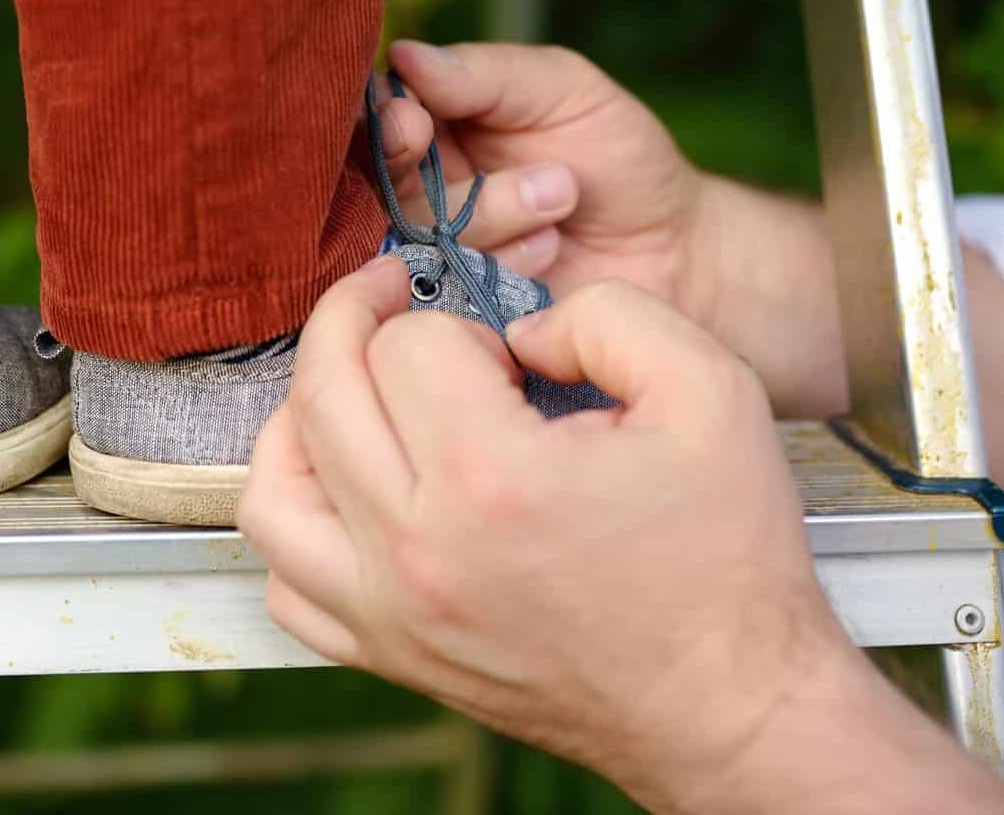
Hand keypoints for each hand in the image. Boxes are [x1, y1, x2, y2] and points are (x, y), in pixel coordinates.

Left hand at [238, 259, 851, 809]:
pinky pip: (287, 584)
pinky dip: (298, 521)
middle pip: (321, 394)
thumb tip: (518, 328)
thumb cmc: (727, 558)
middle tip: (393, 295)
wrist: (729, 707)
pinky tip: (348, 486)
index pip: (408, 343)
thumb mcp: (711, 389)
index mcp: (491, 477)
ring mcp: (391, 613)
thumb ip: (606, 313)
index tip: (506, 350)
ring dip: (300, 416)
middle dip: (353, 320)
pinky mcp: (391, 656)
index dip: (457, 318)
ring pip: (274, 490)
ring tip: (355, 385)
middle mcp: (417, 550)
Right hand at [372, 40, 703, 305]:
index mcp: (435, 122)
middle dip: (424, 171)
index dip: (380, 120)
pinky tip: (550, 249)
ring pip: (415, 236)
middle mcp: (421, 186)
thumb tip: (403, 54)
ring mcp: (437, 251)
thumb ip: (484, 73)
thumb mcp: (561, 89)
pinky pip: (445, 291)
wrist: (674, 245)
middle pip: (379, 182)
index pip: (372, 116)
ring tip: (562, 195)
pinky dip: (502, 265)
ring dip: (490, 213)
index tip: (413, 120)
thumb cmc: (618, 155)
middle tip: (476, 168)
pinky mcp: (461, 306)